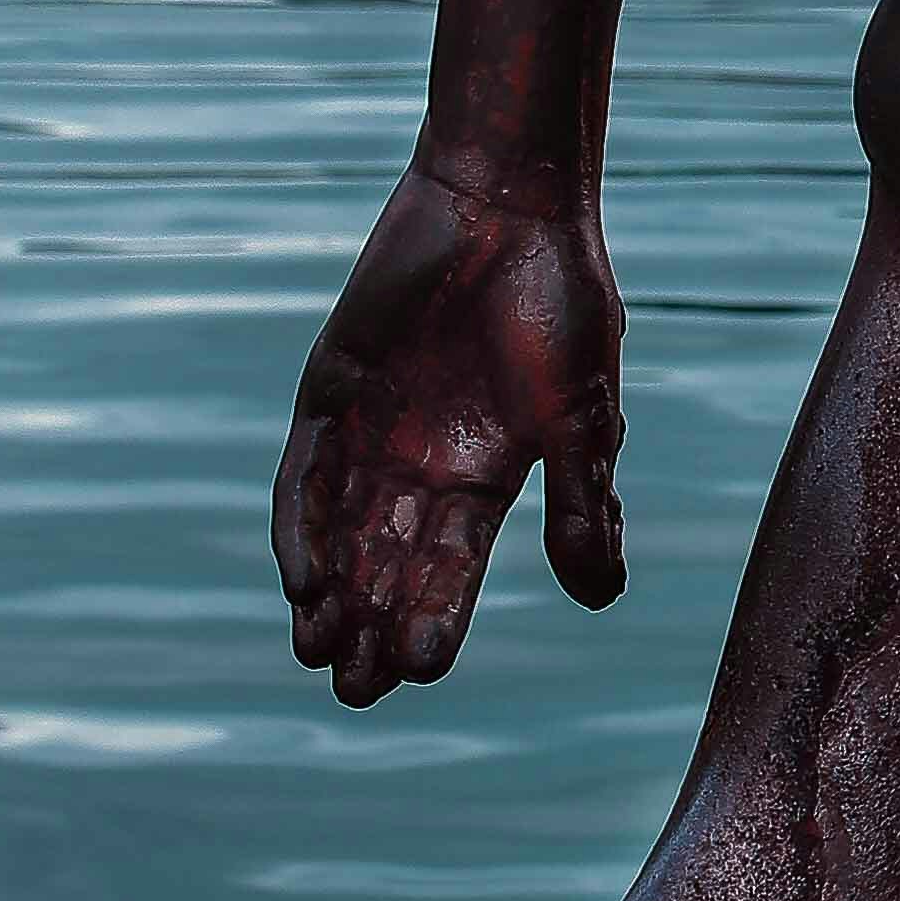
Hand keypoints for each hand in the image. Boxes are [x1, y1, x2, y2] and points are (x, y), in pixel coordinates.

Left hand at [271, 160, 625, 704]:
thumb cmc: (560, 302)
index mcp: (488, 474)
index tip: (421, 672)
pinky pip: (305, 479)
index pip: (455, 568)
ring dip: (330, 595)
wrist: (508, 205)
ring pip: (342, 535)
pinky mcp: (329, 395)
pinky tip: (301, 579)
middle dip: (371, 629)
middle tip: (353, 695)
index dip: (437, 619)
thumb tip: (598, 599)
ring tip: (317, 653)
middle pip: (389, 566)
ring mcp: (372, 432)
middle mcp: (424, 464)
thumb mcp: (581, 416)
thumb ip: (582, 505)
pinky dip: (302, 529)